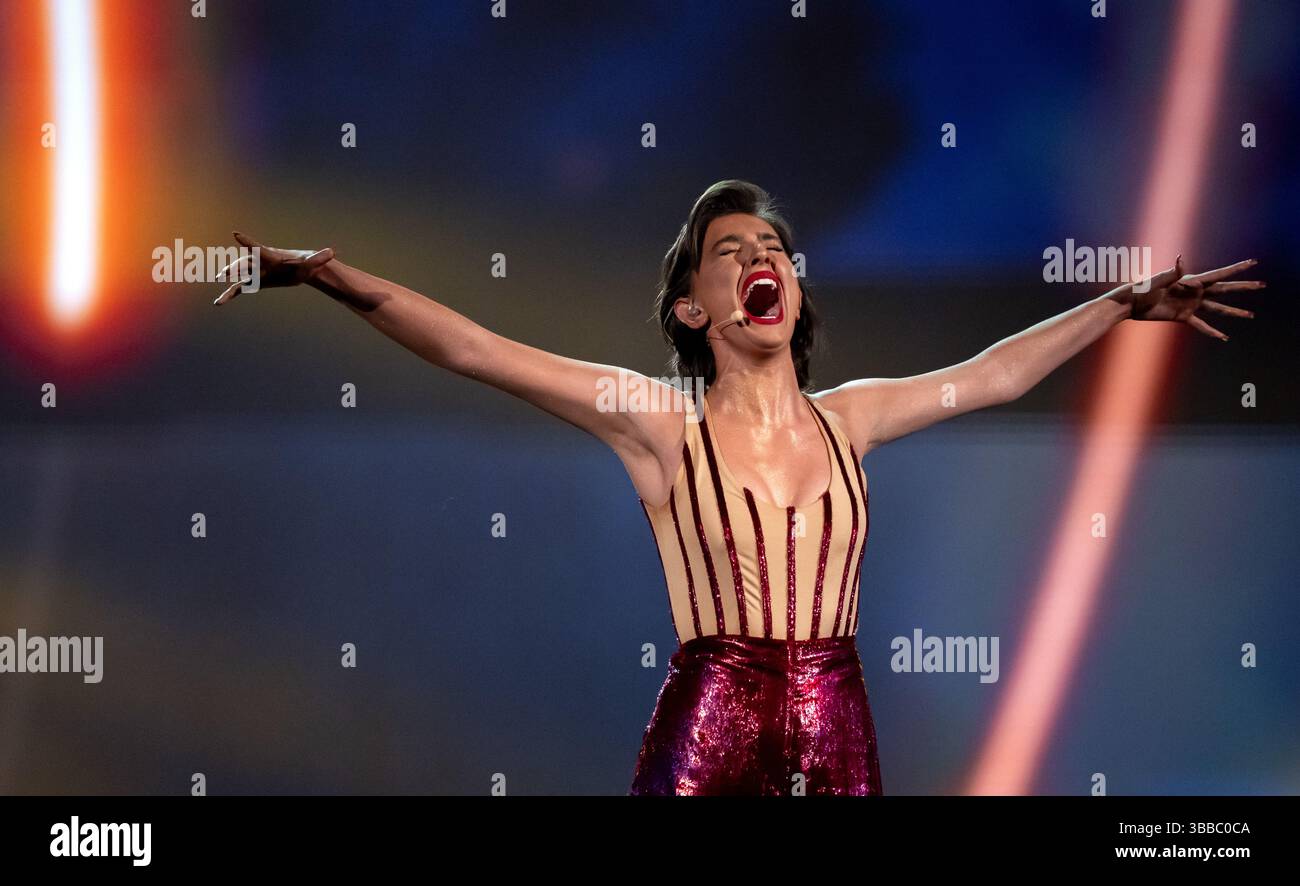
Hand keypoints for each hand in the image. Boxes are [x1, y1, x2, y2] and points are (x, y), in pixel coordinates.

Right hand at [212, 231, 334, 304]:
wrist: (301, 269)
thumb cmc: (305, 264)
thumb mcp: (312, 263)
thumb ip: (320, 257)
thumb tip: (332, 252)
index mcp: (270, 256)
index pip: (258, 248)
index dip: (247, 242)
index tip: (235, 234)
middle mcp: (260, 263)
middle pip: (246, 263)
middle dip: (237, 267)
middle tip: (226, 272)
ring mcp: (256, 273)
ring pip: (240, 274)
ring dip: (230, 275)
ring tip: (219, 277)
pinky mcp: (256, 282)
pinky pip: (239, 289)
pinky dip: (229, 295)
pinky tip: (219, 303)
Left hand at [1124, 255, 1262, 340]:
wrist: (1130, 303)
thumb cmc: (1141, 288)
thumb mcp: (1158, 280)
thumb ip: (1172, 273)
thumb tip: (1180, 259)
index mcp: (1191, 280)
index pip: (1219, 274)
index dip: (1237, 268)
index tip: (1253, 262)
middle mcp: (1195, 292)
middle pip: (1224, 290)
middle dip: (1243, 287)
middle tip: (1262, 285)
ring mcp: (1190, 305)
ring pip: (1218, 308)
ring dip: (1234, 312)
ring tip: (1250, 315)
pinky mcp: (1182, 317)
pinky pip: (1201, 325)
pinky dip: (1212, 332)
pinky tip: (1223, 337)